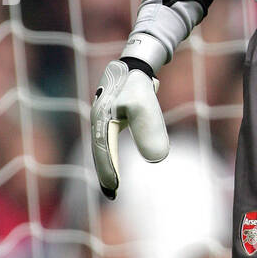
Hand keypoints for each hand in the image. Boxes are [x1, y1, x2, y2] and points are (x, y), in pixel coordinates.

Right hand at [90, 59, 169, 199]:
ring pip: (102, 147)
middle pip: (99, 151)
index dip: (109, 170)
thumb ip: (148, 130)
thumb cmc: (139, 84)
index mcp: (102, 120)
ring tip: (112, 187)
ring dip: (106, 166)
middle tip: (112, 194)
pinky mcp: (112, 117)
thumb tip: (157, 159)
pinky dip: (110, 155)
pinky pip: (108, 141)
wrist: (136, 63)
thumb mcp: (145, 107)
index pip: (103, 150)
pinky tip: (115, 167)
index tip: (115, 189)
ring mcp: (103, 118)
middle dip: (105, 173)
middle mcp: (98, 120)